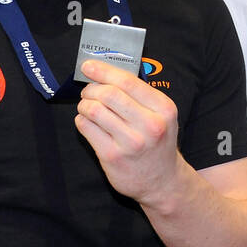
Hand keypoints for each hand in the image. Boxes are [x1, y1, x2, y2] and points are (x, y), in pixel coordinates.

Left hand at [74, 60, 183, 206]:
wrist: (162, 181)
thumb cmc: (158, 142)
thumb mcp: (162, 115)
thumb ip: (140, 95)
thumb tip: (105, 72)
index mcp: (163, 109)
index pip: (128, 82)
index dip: (104, 70)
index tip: (89, 65)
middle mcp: (150, 125)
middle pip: (108, 94)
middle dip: (91, 88)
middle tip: (88, 91)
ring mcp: (131, 143)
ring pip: (94, 110)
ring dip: (84, 104)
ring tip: (88, 108)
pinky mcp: (112, 157)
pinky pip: (86, 128)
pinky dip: (82, 120)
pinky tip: (89, 123)